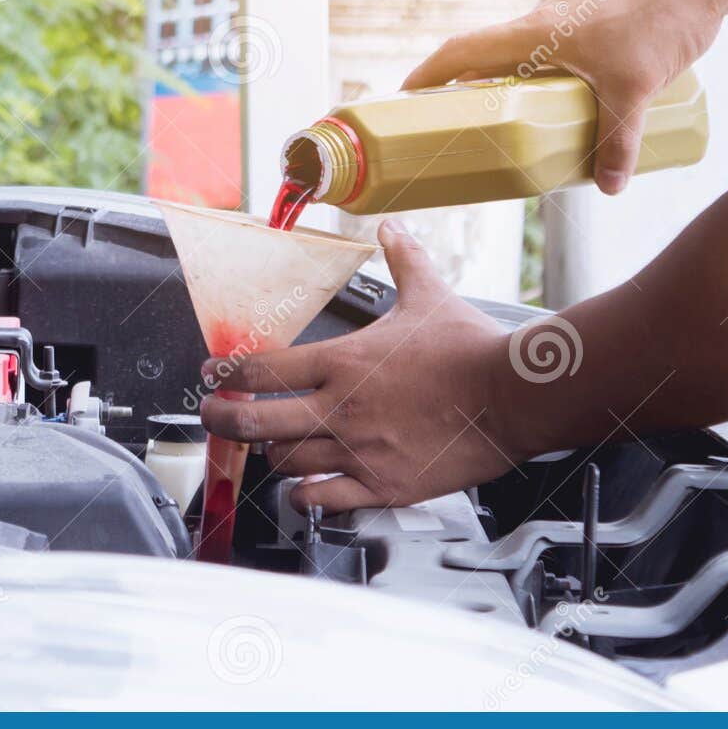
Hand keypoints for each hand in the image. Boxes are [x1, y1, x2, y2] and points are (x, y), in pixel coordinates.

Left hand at [199, 221, 526, 512]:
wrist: (514, 395)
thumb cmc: (473, 348)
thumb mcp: (429, 295)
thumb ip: (403, 261)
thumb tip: (394, 229)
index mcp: (343, 362)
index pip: (261, 370)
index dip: (226, 376)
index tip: (213, 377)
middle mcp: (341, 408)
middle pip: (253, 422)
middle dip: (222, 421)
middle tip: (212, 418)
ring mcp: (359, 450)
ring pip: (285, 462)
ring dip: (271, 455)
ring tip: (269, 448)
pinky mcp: (383, 484)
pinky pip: (324, 499)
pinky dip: (305, 496)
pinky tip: (302, 490)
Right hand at [402, 0, 727, 194]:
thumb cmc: (658, 20)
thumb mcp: (635, 90)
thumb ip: (619, 141)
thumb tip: (611, 187)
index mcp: (533, 33)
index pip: (461, 52)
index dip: (427, 74)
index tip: (403, 98)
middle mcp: (541, 24)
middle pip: (484, 57)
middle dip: (462, 90)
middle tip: (452, 126)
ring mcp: (566, 22)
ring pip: (518, 57)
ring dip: (502, 85)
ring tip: (503, 124)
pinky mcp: (591, 24)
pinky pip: (548, 56)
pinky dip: (537, 79)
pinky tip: (559, 105)